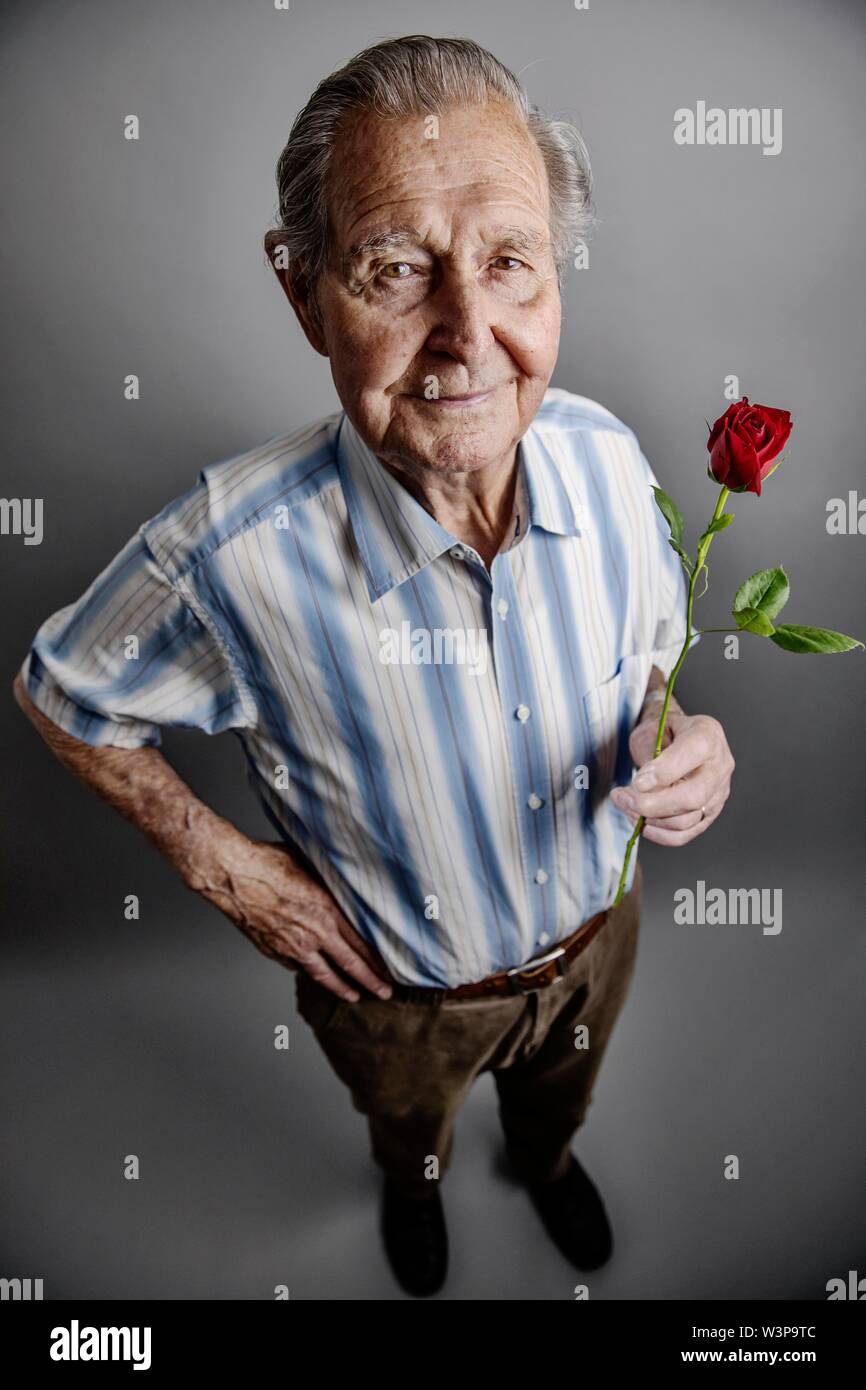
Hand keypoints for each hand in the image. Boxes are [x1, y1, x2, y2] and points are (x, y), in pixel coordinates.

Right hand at [189, 831, 393, 1001]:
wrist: (232, 875)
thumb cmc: (268, 862)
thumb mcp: (310, 866)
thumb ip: (328, 883)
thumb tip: (345, 883)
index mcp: (327, 910)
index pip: (361, 943)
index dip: (378, 960)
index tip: (391, 970)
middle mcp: (313, 933)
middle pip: (349, 964)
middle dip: (370, 982)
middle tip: (384, 994)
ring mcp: (291, 946)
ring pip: (322, 974)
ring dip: (341, 987)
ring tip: (353, 996)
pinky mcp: (272, 951)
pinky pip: (295, 966)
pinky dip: (306, 970)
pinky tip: (312, 972)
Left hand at [610, 709, 734, 844]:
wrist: (675, 741)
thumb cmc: (663, 734)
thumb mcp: (651, 730)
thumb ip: (650, 754)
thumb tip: (644, 788)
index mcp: (707, 735)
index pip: (693, 753)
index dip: (664, 771)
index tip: (638, 781)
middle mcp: (719, 766)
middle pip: (693, 797)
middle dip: (652, 804)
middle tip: (623, 798)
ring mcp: (717, 794)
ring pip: (686, 820)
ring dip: (649, 819)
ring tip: (626, 805)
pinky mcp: (708, 815)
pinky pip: (683, 835)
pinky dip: (657, 833)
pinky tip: (639, 821)